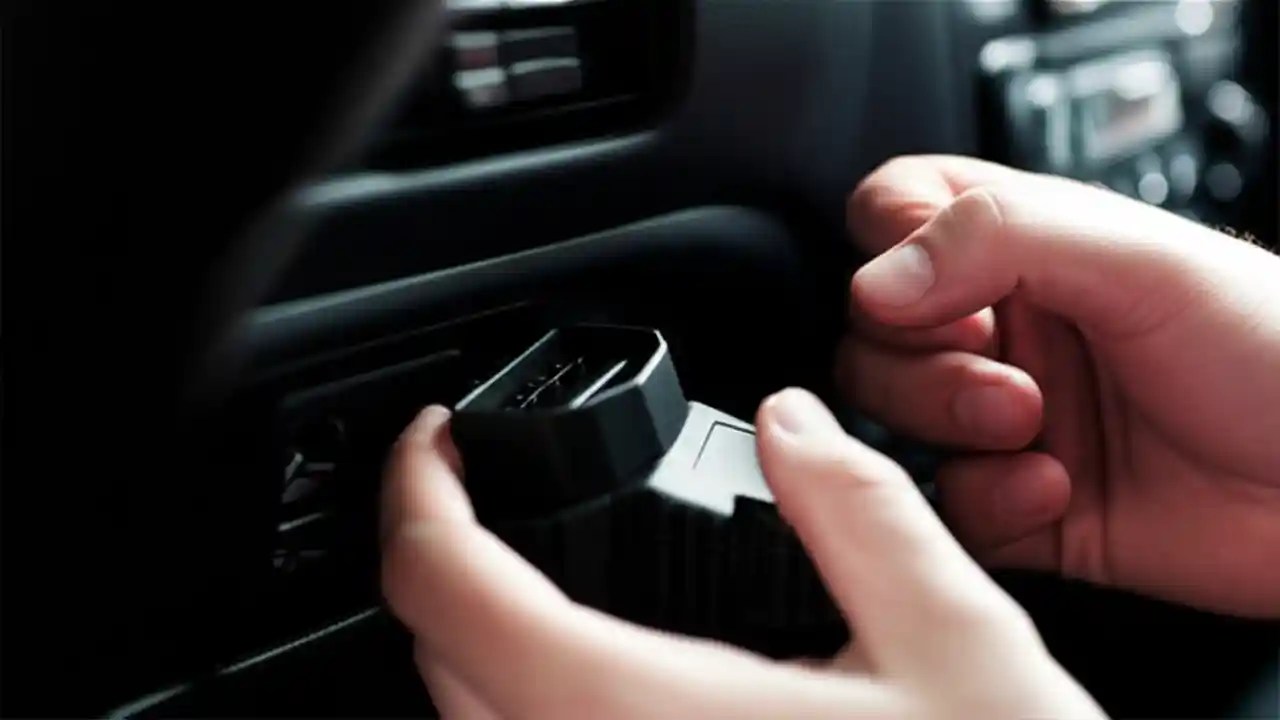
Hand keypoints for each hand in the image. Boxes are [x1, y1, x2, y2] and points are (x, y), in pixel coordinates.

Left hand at [381, 395, 1102, 718]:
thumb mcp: (955, 647)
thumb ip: (861, 514)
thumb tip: (797, 425)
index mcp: (637, 713)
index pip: (445, 587)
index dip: (417, 489)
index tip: (436, 438)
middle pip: (435, 655)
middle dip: (443, 553)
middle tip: (481, 488)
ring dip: (474, 632)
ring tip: (529, 566)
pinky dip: (520, 696)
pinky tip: (591, 671)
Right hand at [842, 155, 1279, 617]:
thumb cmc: (1277, 352)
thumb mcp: (1143, 261)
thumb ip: (1001, 237)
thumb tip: (876, 280)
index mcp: (1030, 249)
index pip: (896, 214)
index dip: (887, 244)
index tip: (930, 283)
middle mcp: (1008, 329)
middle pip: (874, 333)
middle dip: (921, 361)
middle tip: (1001, 367)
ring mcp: (1007, 420)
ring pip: (895, 422)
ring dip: (947, 426)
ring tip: (1029, 425)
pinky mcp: (1022, 506)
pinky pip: (949, 507)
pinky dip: (985, 504)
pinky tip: (1054, 489)